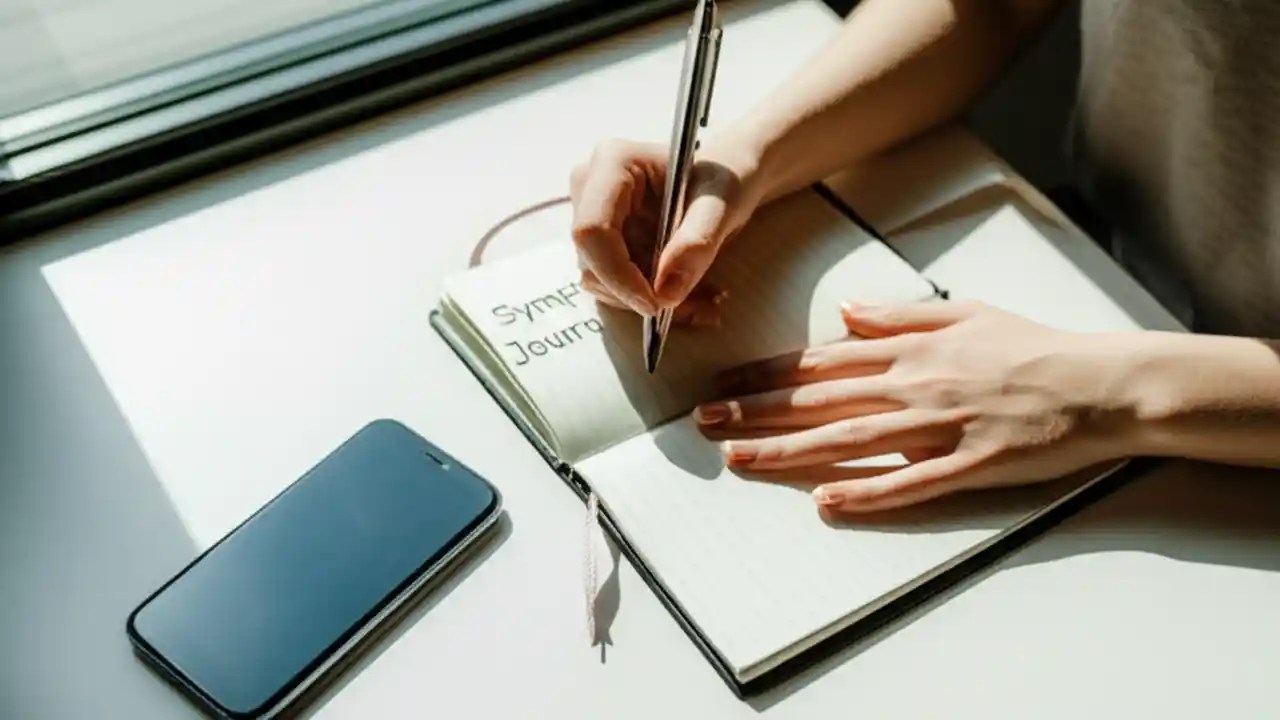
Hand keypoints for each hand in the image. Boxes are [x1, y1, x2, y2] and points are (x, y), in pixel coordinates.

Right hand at [568, 138, 762, 325]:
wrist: (724, 184)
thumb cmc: (725, 180)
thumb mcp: (721, 205)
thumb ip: (696, 242)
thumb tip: (667, 292)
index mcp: (613, 164)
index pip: (592, 230)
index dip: (617, 274)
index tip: (657, 303)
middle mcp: (590, 188)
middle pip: (592, 261)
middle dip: (638, 292)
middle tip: (696, 303)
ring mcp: (592, 217)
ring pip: (600, 280)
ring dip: (647, 299)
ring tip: (700, 296)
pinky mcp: (601, 244)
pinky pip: (613, 285)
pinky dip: (649, 297)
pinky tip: (685, 289)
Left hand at [696, 300, 1141, 513]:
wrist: (1102, 382)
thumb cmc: (1034, 346)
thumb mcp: (964, 312)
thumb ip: (900, 314)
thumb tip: (845, 314)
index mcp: (911, 349)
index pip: (822, 360)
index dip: (767, 374)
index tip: (725, 384)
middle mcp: (915, 383)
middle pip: (820, 398)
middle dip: (756, 411)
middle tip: (704, 423)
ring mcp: (941, 425)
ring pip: (849, 438)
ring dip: (788, 450)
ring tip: (739, 458)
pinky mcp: (971, 464)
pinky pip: (910, 482)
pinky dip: (866, 491)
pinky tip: (825, 502)